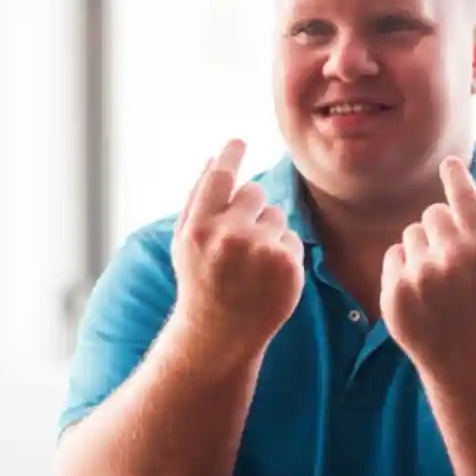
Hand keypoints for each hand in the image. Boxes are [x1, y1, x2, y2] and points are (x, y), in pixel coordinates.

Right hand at [171, 139, 305, 347]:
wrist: (218, 334)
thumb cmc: (199, 282)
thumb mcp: (184, 242)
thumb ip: (197, 199)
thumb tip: (213, 159)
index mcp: (199, 227)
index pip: (220, 177)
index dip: (230, 155)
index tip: (238, 141)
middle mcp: (229, 235)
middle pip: (254, 192)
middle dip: (250, 208)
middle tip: (237, 240)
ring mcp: (261, 250)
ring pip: (276, 215)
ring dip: (267, 231)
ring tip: (250, 264)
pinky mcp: (288, 265)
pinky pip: (291, 239)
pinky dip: (283, 253)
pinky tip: (266, 276)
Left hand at [379, 156, 475, 370]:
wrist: (466, 356)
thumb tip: (449, 195)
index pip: (465, 201)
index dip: (456, 178)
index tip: (448, 163)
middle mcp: (453, 259)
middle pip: (432, 214)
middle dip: (437, 228)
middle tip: (449, 258)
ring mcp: (421, 276)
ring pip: (410, 233)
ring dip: (420, 248)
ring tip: (436, 280)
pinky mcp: (396, 292)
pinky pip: (393, 255)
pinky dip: (402, 267)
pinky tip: (418, 292)